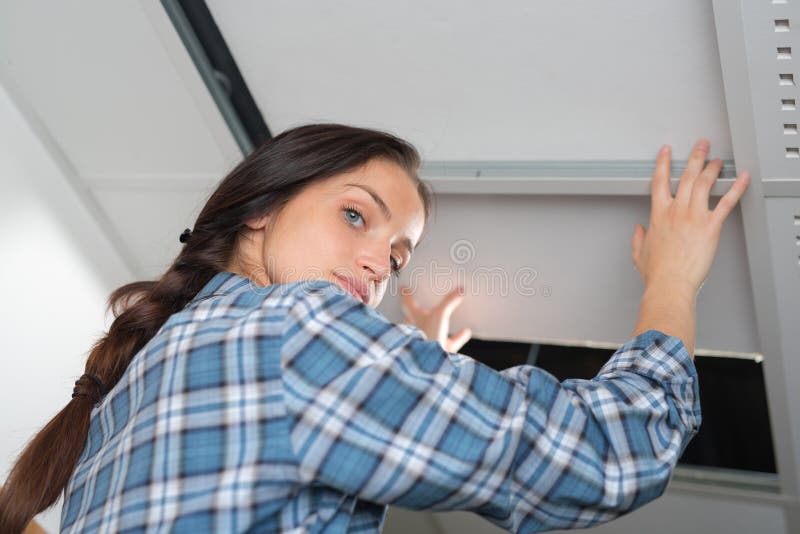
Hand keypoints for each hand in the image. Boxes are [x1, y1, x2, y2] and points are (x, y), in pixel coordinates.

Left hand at [400, 285, 471, 352]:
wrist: (428, 365)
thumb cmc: (427, 338)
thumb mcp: (439, 315)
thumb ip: (449, 302)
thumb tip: (460, 289)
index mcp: (413, 318)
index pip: (407, 303)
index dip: (406, 294)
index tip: (403, 287)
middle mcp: (417, 330)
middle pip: (415, 318)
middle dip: (417, 311)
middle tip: (420, 302)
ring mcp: (427, 342)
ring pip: (431, 330)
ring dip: (439, 323)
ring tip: (449, 315)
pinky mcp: (439, 352)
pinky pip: (450, 342)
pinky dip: (458, 336)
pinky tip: (466, 331)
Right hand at [632, 139, 749, 293]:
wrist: (670, 283)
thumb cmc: (657, 273)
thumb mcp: (639, 254)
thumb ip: (638, 239)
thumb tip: (639, 231)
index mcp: (658, 216)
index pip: (660, 182)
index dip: (663, 163)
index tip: (666, 152)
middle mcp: (676, 211)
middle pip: (686, 176)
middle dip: (695, 157)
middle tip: (701, 145)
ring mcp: (693, 217)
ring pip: (704, 184)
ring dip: (713, 168)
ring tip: (718, 160)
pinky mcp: (710, 226)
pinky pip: (726, 203)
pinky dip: (736, 188)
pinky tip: (742, 179)